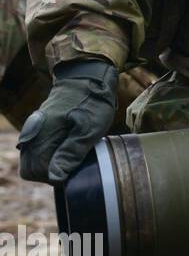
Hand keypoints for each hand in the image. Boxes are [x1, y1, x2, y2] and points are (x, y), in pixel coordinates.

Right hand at [18, 59, 118, 183]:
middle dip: (53, 171)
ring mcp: (31, 132)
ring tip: (73, 151)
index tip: (77, 164)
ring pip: (32, 161)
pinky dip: (49, 154)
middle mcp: (30, 136)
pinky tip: (67, 145)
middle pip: (32, 170)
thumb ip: (72, 153)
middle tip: (76, 160)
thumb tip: (55, 177)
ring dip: (50, 163)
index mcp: (41, 138)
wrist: (86, 79)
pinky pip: (36, 150)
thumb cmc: (92, 103)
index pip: (39, 173)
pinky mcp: (36, 129)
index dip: (59, 175)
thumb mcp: (89, 129)